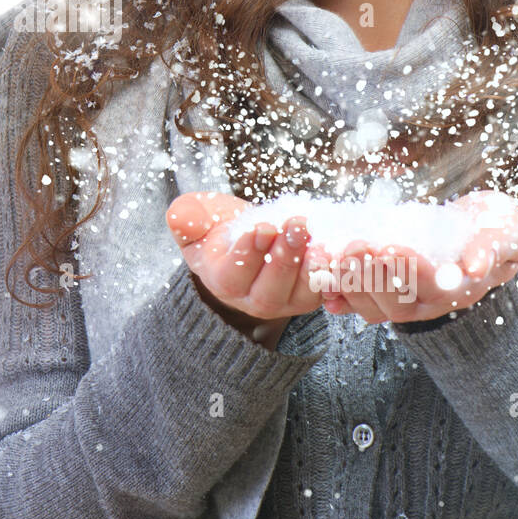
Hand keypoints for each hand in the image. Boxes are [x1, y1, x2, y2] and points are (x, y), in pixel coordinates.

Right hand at [165, 191, 331, 331]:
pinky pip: (325, 292)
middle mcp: (254, 299)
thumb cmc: (217, 228)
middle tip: (297, 225)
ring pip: (300, 295)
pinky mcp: (310, 295)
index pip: (233, 276)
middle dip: (284, 258)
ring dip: (311, 268)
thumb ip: (185, 218)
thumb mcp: (194, 219)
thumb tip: (178, 217)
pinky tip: (338, 253)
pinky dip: (333, 276)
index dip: (249, 253)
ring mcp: (285, 301)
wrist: (245, 237)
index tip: (263, 227)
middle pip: (270, 290)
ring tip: (319, 239)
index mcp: (223, 282)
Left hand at [322, 189, 517, 324]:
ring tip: (331, 256)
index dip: (406, 270)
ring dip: (348, 282)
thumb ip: (490, 248)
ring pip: (373, 306)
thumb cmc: (493, 232)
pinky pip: (359, 302)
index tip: (389, 246)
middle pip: (395, 303)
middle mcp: (428, 303)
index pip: (429, 287)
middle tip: (354, 246)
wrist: (482, 236)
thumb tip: (474, 266)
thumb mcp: (502, 234)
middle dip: (371, 276)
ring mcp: (405, 300)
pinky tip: (321, 283)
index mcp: (456, 290)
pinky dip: (338, 294)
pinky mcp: (385, 292)